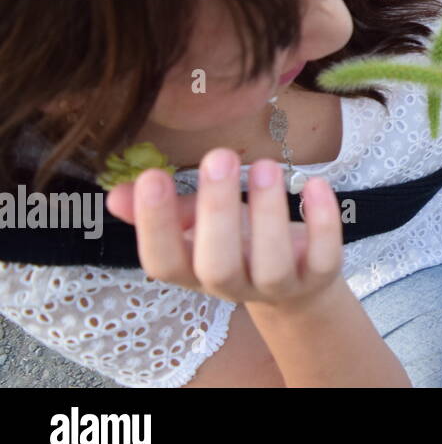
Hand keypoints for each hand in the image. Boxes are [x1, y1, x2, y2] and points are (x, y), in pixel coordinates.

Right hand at [105, 148, 343, 310]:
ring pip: (272, 263)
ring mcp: (278, 286)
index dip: (154, 225)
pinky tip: (315, 183)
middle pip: (217, 265)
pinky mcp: (318, 276)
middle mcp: (232, 285)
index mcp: (194, 270)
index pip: (164, 262)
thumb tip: (115, 192)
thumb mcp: (199, 226)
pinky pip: (324, 257)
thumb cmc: (238, 243)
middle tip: (219, 157)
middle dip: (217, 212)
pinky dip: (322, 222)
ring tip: (265, 165)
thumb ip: (164, 210)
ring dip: (268, 213)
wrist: (297, 283)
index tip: (152, 176)